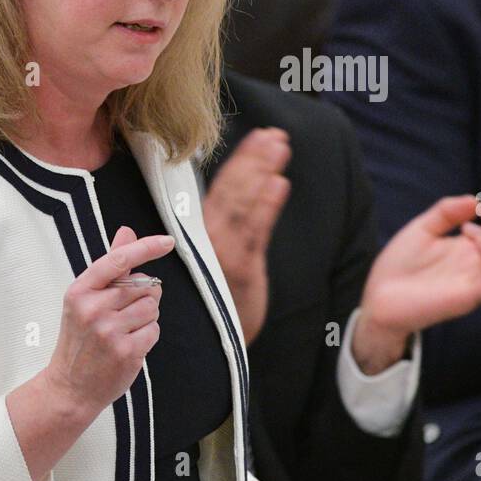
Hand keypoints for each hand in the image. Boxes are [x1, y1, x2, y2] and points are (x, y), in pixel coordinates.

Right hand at [44, 226, 172, 418]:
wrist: (69, 387)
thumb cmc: (80, 339)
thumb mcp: (85, 299)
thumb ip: (110, 266)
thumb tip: (126, 231)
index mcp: (80, 290)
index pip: (119, 260)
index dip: (146, 247)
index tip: (168, 241)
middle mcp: (93, 308)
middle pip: (144, 285)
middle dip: (143, 296)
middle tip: (123, 314)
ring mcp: (109, 331)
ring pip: (152, 307)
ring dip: (146, 317)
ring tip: (124, 330)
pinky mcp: (126, 351)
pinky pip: (155, 330)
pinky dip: (147, 336)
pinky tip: (128, 345)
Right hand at [202, 128, 290, 344]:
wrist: (210, 345)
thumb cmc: (212, 299)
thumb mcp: (208, 263)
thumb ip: (215, 228)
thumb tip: (228, 196)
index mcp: (201, 232)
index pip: (223, 187)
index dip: (242, 161)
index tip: (260, 136)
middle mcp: (209, 238)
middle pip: (233, 190)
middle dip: (254, 159)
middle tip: (276, 134)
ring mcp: (224, 252)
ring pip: (242, 204)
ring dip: (261, 172)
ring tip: (280, 147)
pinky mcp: (240, 270)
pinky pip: (254, 232)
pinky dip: (265, 206)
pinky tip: (279, 184)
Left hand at [354, 192, 480, 373]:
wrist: (378, 296)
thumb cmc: (400, 265)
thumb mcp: (423, 228)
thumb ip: (447, 212)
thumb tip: (475, 199)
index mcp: (473, 250)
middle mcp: (480, 267)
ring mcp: (476, 283)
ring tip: (469, 226)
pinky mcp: (468, 298)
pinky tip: (468, 237)